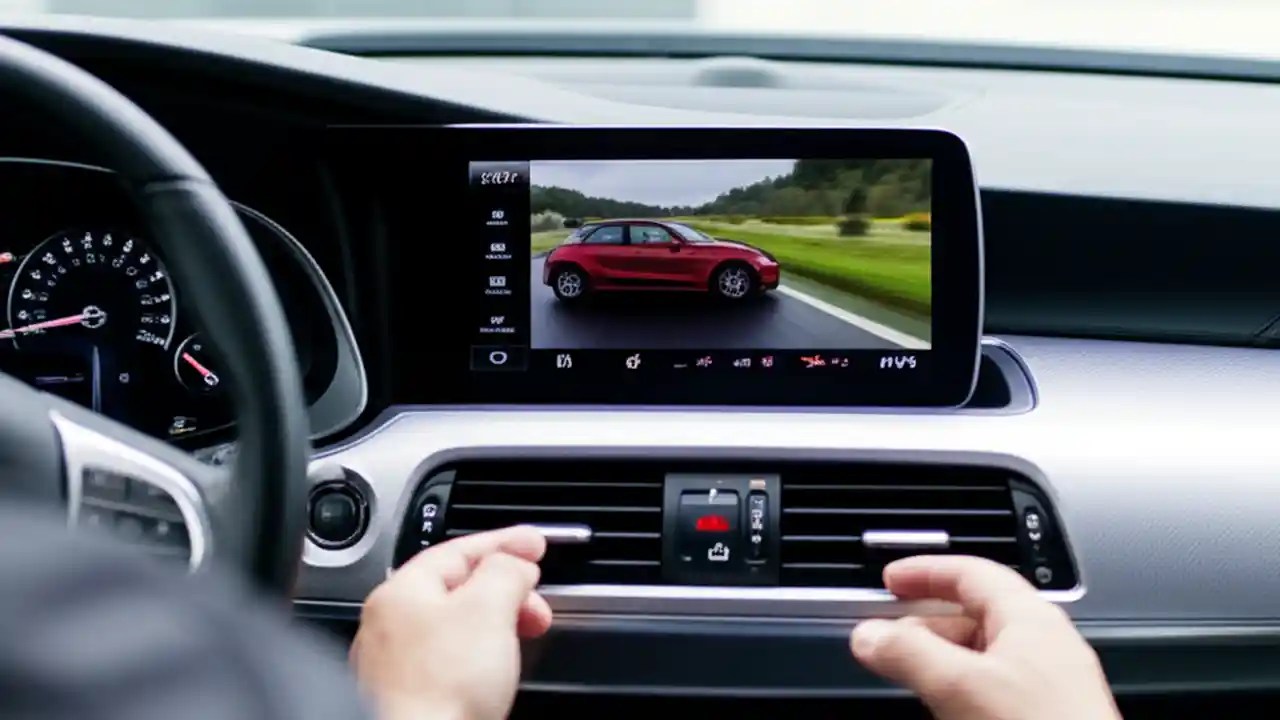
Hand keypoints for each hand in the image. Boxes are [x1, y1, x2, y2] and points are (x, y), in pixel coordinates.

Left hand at [350, 526, 552, 719]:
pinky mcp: (407, 700)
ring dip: (496, 623)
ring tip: (522, 638)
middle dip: (505, 590)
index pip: (458, 550)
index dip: (505, 542)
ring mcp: (393, 666)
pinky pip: (448, 662)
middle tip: (537, 604)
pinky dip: (479, 656)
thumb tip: (514, 564)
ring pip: (453, 627)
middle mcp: (387, 625)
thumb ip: (505, 571)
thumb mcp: (489, 607)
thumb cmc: (444, 687)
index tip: (536, 544)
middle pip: (456, 589)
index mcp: (401, 592)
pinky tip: (492, 672)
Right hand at [850, 556, 1119, 719]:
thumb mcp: (960, 687)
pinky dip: (963, 686)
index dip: (926, 571)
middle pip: (977, 613)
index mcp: (1031, 620)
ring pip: (986, 653)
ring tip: (910, 675)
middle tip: (889, 636)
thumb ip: (909, 654)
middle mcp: (1046, 645)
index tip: (890, 581)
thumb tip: (870, 635)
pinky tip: (948, 707)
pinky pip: (997, 686)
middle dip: (926, 622)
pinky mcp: (1051, 717)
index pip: (972, 572)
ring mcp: (1052, 684)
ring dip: (942, 657)